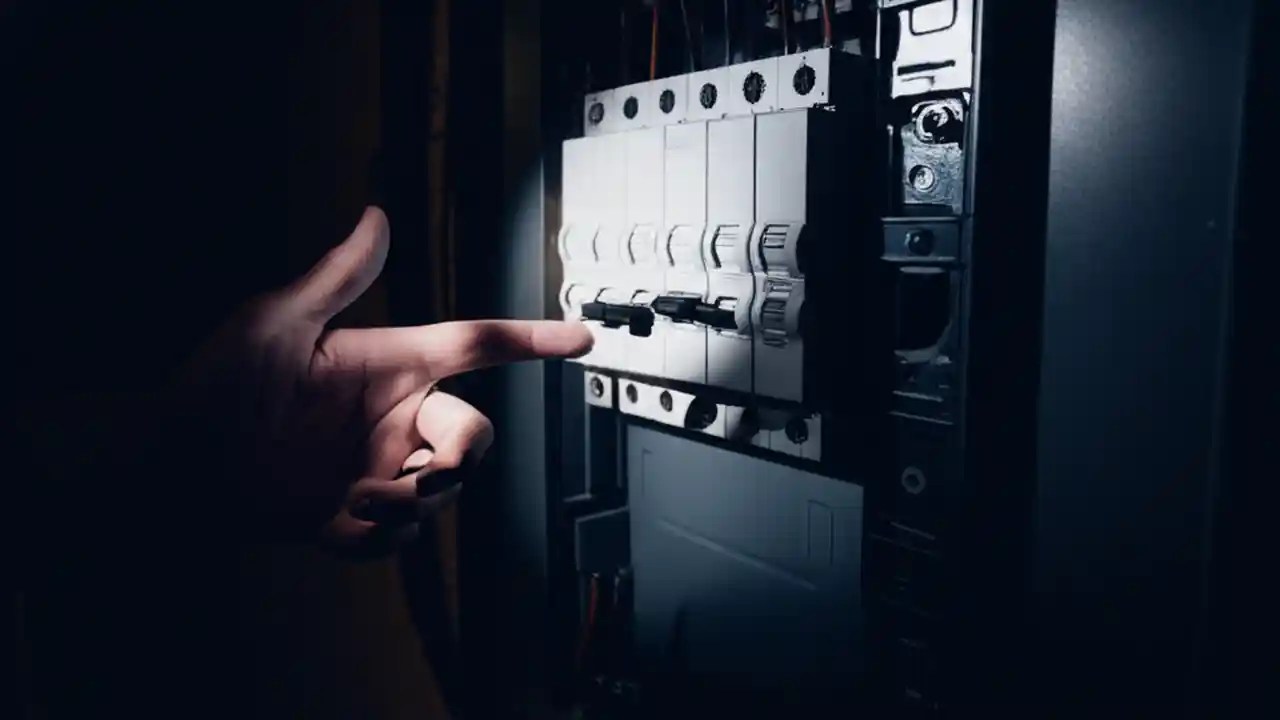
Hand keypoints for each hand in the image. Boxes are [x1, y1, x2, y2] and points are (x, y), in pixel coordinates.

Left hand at [173, 207, 590, 555]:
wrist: (174, 472)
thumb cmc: (217, 387)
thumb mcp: (277, 323)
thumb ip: (339, 278)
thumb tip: (377, 215)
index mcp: (388, 365)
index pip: (475, 346)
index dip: (533, 340)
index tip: (582, 336)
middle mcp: (392, 417)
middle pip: (473, 435)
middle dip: (461, 457)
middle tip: (426, 476)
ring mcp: (377, 469)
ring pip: (442, 491)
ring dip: (410, 503)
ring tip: (358, 502)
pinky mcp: (356, 517)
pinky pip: (399, 539)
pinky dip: (377, 540)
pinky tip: (336, 524)